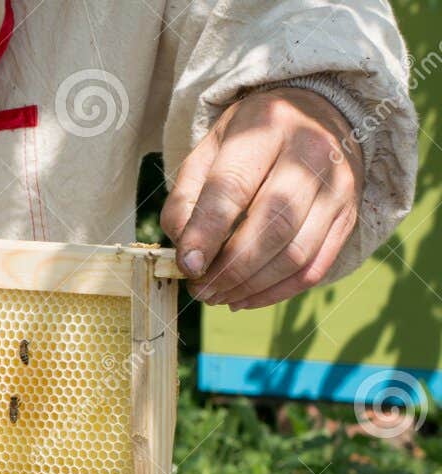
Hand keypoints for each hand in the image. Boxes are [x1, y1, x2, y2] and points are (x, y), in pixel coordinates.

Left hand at [161, 88, 361, 308]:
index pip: (234, 187)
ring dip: (251, 287)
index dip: (207, 232)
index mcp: (267, 128)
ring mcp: (338, 187)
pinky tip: (245, 298)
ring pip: (296, 254)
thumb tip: (186, 255)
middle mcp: (311, 154)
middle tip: (200, 289)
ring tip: (218, 296)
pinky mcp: (349, 216)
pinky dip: (276, 293)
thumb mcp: (209, 149)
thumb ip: (187, 198)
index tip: (187, 266)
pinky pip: (315, 268)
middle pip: (272, 226)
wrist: (318, 113)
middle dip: (230, 270)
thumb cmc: (251, 138)